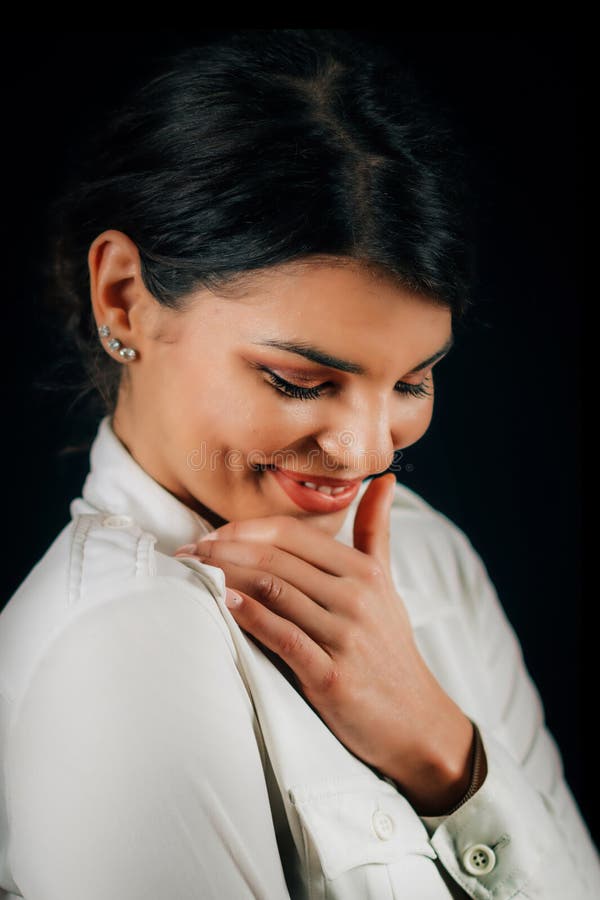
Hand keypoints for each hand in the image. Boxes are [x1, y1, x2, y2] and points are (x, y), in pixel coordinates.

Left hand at [174, 473, 473, 813]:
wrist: (416, 722)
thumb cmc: (390, 648)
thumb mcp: (388, 585)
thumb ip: (377, 531)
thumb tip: (385, 478)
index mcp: (364, 571)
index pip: (292, 534)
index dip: (244, 529)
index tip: (210, 534)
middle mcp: (356, 597)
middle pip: (276, 559)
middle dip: (223, 550)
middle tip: (187, 552)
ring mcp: (344, 636)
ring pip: (274, 591)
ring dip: (226, 577)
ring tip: (193, 573)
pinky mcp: (332, 676)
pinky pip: (283, 637)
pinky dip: (250, 617)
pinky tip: (223, 604)